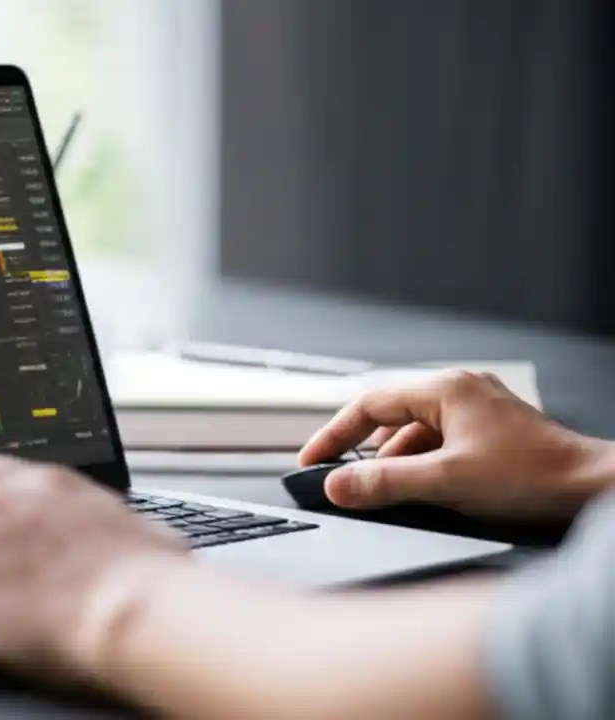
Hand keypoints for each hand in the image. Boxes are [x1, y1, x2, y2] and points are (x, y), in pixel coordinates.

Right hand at [299, 369, 613, 519]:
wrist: (594, 488)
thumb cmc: (532, 477)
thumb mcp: (446, 482)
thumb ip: (385, 484)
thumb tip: (335, 486)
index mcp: (445, 389)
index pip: (368, 405)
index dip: (334, 435)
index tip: (310, 461)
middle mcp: (460, 391)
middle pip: (390, 418)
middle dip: (363, 453)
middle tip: (342, 482)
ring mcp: (478, 410)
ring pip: (415, 434)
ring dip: (394, 464)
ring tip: (384, 495)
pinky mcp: (491, 433)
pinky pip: (439, 444)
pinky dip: (421, 466)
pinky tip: (422, 492)